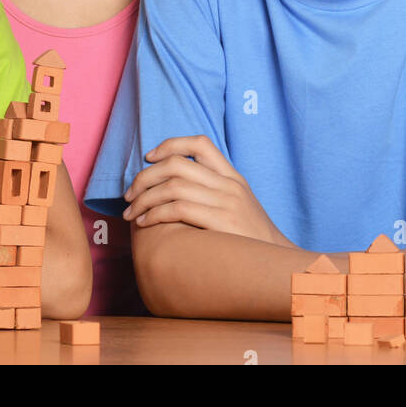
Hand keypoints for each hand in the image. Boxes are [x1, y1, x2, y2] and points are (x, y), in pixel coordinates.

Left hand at [122, 135, 294, 247]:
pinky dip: (154, 214)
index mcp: (232, 177)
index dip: (170, 145)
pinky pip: (178, 209)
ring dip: (144, 198)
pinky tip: (145, 222)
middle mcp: (229, 184)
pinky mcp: (221, 222)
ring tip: (131, 213)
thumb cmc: (249, 240)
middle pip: (177, 164)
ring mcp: (226, 202)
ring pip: (173, 186)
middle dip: (145, 177)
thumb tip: (172, 189)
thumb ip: (213, 192)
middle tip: (129, 194)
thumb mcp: (238, 207)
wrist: (276, 263)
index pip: (200, 143)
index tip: (149, 157)